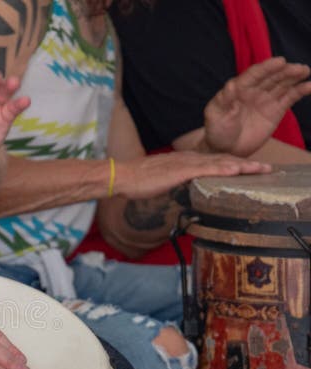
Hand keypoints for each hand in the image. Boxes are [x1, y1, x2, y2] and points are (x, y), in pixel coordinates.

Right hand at [116, 151, 270, 199]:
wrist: (122, 177)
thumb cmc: (137, 182)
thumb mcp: (162, 182)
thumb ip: (177, 183)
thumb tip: (186, 191)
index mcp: (185, 161)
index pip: (215, 161)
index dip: (235, 164)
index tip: (251, 169)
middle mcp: (188, 159)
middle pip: (223, 159)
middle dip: (247, 164)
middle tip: (266, 169)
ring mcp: (185, 163)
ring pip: (219, 162)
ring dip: (242, 165)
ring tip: (260, 169)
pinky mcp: (180, 170)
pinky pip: (206, 168)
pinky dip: (223, 168)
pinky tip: (236, 169)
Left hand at [203, 57, 310, 155]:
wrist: (225, 148)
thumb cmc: (216, 131)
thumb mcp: (214, 116)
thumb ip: (223, 101)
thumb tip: (231, 85)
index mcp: (238, 89)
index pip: (254, 74)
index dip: (267, 67)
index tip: (280, 61)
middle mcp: (254, 90)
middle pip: (271, 77)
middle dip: (285, 71)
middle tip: (299, 68)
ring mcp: (266, 99)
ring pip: (282, 84)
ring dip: (294, 77)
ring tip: (305, 71)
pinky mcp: (276, 110)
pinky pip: (290, 97)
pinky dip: (300, 91)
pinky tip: (309, 87)